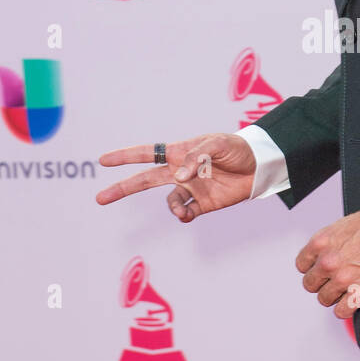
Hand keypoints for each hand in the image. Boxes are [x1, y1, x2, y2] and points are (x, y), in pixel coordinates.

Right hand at [95, 133, 255, 221]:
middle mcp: (180, 171)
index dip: (124, 156)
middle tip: (100, 198)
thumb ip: (195, 156)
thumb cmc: (236, 148)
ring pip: (169, 202)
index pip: (146, 154)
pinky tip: (188, 215)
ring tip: (180, 211)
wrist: (259, 166)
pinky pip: (186, 213)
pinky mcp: (202, 204)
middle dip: (122, 188)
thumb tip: (179, 176)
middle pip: (144, 181)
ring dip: (171, 207)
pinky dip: (183, 216)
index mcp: (178, 153)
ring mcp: (190, 189)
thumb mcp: (217, 144)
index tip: (103, 160)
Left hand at [295, 211, 359, 318]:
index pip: (302, 264)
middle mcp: (328, 262)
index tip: (319, 269)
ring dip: (333, 296)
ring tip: (344, 289)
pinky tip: (352, 300)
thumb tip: (322, 252)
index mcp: (321, 242)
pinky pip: (341, 312)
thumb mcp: (343, 225)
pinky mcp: (359, 294)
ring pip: (324, 299)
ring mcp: (343, 280)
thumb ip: (328, 241)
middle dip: (321, 282)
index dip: (311, 267)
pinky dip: (345, 308)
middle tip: (333, 279)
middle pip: (310, 284)